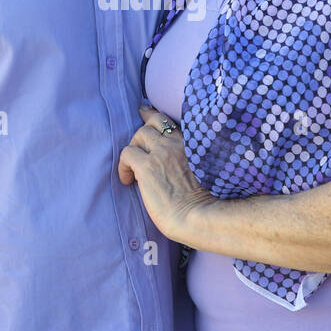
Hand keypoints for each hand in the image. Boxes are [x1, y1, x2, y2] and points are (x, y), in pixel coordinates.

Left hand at [118, 104, 214, 243]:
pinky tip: (127, 181)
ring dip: (134, 149)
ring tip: (134, 170)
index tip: (145, 112)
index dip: (153, 115)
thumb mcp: (206, 174)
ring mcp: (162, 153)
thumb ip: (193, 162)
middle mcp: (177, 143)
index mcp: (193, 144)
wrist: (201, 218)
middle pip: (152, 122)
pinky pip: (126, 154)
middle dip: (142, 132)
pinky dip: (124, 166)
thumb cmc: (206, 206)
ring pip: (139, 134)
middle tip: (137, 145)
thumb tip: (179, 168)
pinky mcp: (147, 167)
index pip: (170, 121)